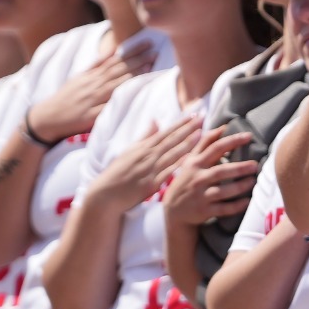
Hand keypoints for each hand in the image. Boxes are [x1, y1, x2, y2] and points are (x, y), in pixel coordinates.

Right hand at [27, 44, 156, 143]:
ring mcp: (92, 100)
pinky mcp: (90, 116)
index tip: (148, 43)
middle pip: (118, 70)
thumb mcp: (79, 78)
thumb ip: (96, 66)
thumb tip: (112, 52)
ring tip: (148, 66)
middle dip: (138, 60)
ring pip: (115, 85)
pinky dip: (118, 101)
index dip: (132, 51)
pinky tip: (130, 96)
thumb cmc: (65, 97)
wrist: (46, 117)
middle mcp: (93, 85)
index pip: (116, 60)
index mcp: (91, 76)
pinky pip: (106, 108)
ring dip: (132, 75)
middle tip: (155, 51)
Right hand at [84, 117, 201, 212]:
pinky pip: (168, 172)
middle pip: (172, 140)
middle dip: (188, 128)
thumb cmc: (117, 173)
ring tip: (200, 133)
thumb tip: (155, 120)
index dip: (181, 123)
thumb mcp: (129, 151)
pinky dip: (179, 164)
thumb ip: (145, 137)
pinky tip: (190, 158)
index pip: (166, 132)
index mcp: (143, 148)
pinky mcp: (151, 184)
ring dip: (187, 143)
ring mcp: (150, 170)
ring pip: (172, 154)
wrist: (106, 195)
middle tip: (202, 117)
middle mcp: (148, 156)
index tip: (194, 114)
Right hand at [161, 126, 259, 225]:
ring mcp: (200, 196)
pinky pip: (223, 209)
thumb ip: (205, 144)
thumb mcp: (191, 161)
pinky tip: (247, 201)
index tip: (249, 136)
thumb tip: (223, 127)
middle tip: (255, 165)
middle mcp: (197, 179)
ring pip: (223, 191)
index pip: (215, 148)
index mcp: (195, 163)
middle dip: (239, 168)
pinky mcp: (204, 211)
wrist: (173, 209)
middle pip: (220, 171)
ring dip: (240, 186)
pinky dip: (236, 206)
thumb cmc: (188, 179)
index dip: (232, 140)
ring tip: (253, 181)